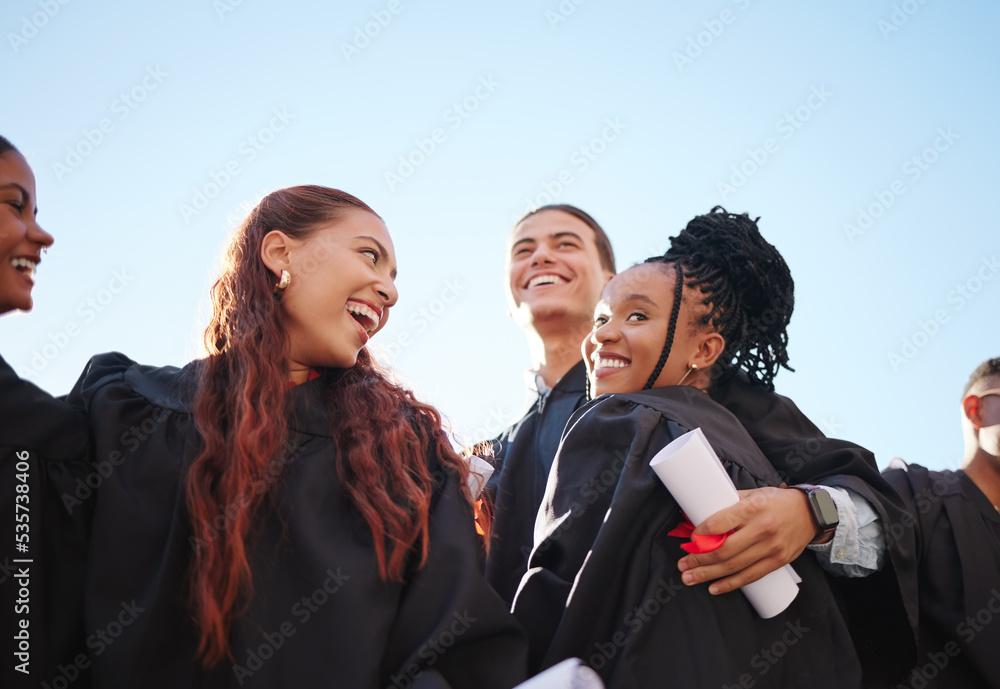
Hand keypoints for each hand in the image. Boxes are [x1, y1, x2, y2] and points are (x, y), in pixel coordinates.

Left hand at [676, 487, 819, 593]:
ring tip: (689, 578)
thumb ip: (730, 503)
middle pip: (724, 550)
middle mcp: (762, 528)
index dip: (701, 534)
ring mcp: (771, 547)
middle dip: (698, 560)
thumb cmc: (777, 501)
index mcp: (753, 507)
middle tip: (682, 565)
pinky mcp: (778, 561)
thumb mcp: (754, 494)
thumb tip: (701, 511)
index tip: (690, 539)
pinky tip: (713, 587)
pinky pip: (751, 577)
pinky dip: (730, 584)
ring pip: (734, 566)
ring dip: (708, 575)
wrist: (812, 513)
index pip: (720, 524)